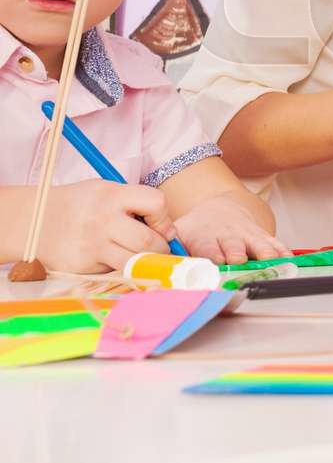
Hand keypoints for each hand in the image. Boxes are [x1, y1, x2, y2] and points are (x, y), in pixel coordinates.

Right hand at [38, 180, 174, 272]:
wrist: (33, 221)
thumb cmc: (80, 205)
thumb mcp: (105, 191)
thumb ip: (135, 203)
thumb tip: (169, 230)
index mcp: (111, 195)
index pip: (155, 202)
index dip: (163, 216)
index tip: (159, 223)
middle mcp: (102, 219)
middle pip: (148, 240)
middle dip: (161, 247)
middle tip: (160, 247)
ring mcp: (91, 245)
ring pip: (135, 261)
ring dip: (146, 262)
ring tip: (144, 256)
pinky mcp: (82, 266)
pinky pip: (115, 270)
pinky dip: (122, 268)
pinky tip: (116, 259)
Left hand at [174, 196, 291, 264]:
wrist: (220, 209)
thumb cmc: (196, 230)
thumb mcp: (178, 234)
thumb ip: (169, 249)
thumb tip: (156, 264)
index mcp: (205, 239)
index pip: (209, 248)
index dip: (213, 254)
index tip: (217, 261)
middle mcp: (228, 237)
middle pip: (235, 246)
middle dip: (237, 254)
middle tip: (239, 261)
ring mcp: (247, 236)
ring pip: (258, 244)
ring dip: (263, 253)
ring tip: (269, 261)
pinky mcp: (262, 236)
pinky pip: (275, 243)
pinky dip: (283, 251)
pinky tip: (289, 260)